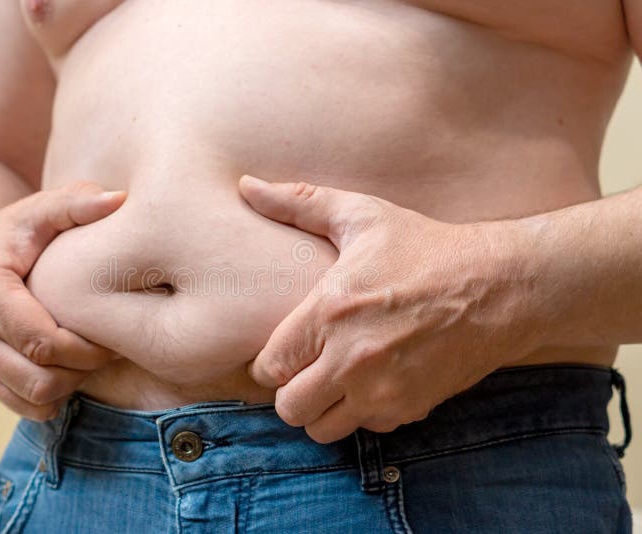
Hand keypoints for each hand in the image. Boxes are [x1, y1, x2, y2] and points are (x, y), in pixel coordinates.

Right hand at [0, 182, 125, 420]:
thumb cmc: (8, 232)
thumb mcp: (38, 209)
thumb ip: (77, 202)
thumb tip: (121, 199)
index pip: (41, 341)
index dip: (86, 347)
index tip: (114, 334)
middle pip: (39, 378)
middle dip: (84, 369)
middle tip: (111, 348)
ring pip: (32, 398)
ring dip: (70, 385)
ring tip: (90, 357)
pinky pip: (20, 406)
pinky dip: (52, 396)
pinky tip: (69, 368)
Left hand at [239, 175, 537, 442]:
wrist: (500, 286)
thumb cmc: (426, 247)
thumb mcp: (362, 216)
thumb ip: (298, 203)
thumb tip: (246, 185)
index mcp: (329, 313)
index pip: (269, 367)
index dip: (269, 361)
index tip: (285, 348)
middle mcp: (350, 360)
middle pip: (289, 408)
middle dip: (290, 390)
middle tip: (306, 367)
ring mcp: (383, 390)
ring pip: (323, 428)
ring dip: (322, 408)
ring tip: (334, 379)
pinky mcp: (411, 408)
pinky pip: (367, 428)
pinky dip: (363, 412)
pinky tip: (374, 381)